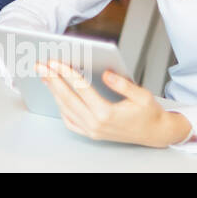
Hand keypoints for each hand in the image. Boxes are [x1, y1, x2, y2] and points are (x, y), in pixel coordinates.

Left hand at [37, 60, 192, 147]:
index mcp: (107, 113)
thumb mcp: (142, 96)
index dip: (66, 73)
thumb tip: (106, 73)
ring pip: (66, 109)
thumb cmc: (149, 114)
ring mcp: (92, 131)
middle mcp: (96, 124)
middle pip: (68, 98)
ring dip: (54, 92)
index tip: (55, 62)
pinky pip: (70, 122)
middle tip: (41, 66)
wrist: (155, 133)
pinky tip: (57, 96)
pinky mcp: (91, 134)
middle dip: (52, 80)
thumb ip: (123, 84)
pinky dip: (61, 108)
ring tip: (45, 76)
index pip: (81, 89)